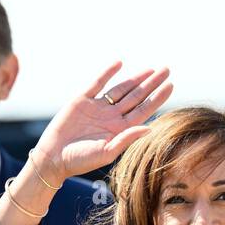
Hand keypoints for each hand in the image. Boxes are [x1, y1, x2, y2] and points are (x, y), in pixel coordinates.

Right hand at [31, 61, 173, 183]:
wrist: (53, 157)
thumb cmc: (80, 160)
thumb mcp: (106, 152)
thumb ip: (126, 139)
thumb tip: (150, 128)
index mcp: (120, 129)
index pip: (143, 110)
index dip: (157, 98)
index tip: (170, 85)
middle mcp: (111, 117)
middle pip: (136, 96)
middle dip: (152, 83)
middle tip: (167, 70)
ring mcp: (98, 107)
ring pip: (121, 89)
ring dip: (136, 79)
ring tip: (151, 69)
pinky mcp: (82, 100)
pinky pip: (97, 83)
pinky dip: (107, 73)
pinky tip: (119, 63)